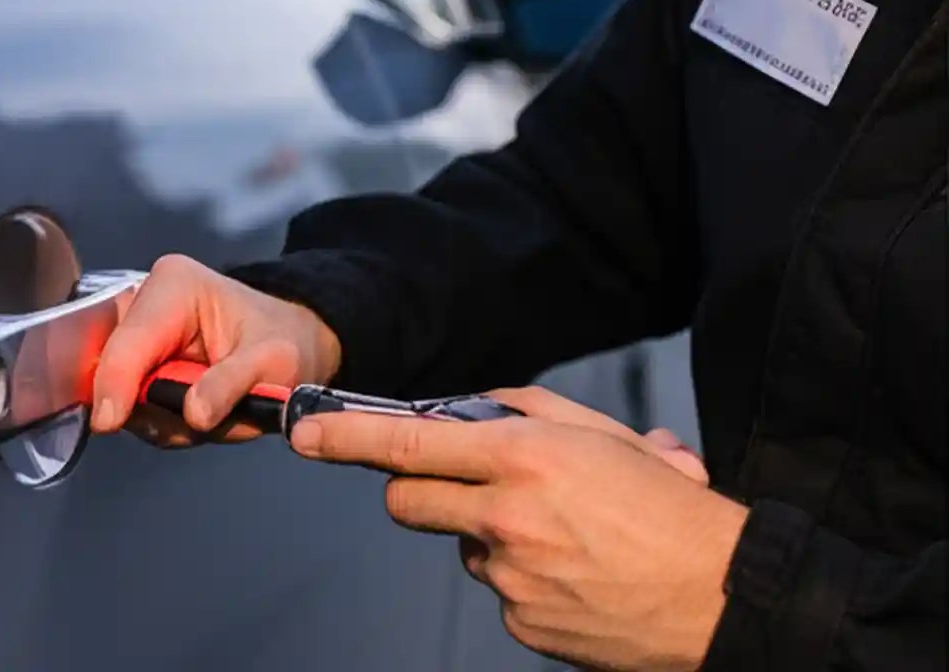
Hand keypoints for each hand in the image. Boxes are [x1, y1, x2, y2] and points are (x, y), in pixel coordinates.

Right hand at [90, 254, 341, 446]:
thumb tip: (193, 413)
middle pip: (112, 371)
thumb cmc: (285, 342)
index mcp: (172, 287)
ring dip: (164, 420)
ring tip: (213, 413)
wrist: (292, 347)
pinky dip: (167, 423)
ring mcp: (138, 342)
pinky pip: (135, 410)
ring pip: (122, 398)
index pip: (128, 343)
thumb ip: (230, 384)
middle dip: (146, 407)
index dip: (114, 384)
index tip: (111, 421)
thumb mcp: (273, 361)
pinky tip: (202, 413)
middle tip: (199, 420)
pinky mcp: (139, 371)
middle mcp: (144, 307)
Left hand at [289, 386, 747, 670]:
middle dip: (412, 489)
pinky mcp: (521, 621)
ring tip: (561, 536)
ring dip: (488, 536)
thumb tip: (472, 411)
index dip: (347, 437)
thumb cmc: (670, 507)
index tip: (307, 433)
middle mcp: (507, 516)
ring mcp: (510, 576)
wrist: (725, 596)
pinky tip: (572, 572)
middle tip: (454, 485)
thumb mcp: (604, 434)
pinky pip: (498, 589)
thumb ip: (527, 411)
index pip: (409, 444)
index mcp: (527, 459)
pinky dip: (522, 577)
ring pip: (461, 547)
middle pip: (407, 501)